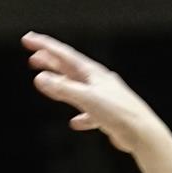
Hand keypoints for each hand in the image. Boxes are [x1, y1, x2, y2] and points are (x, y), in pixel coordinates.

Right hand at [22, 32, 162, 154]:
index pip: (64, 54)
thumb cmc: (118, 113)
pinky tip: (75, 122)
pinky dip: (80, 115)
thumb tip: (40, 78)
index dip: (45, 46)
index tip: (28, 39)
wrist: (143, 132)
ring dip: (61, 83)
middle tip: (32, 57)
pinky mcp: (108, 115)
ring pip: (78, 87)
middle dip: (51, 61)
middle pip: (70, 68)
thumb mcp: (86, 99)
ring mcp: (104, 97)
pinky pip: (89, 112)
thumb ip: (63, 89)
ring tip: (47, 82)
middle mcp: (99, 81)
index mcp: (93, 73)